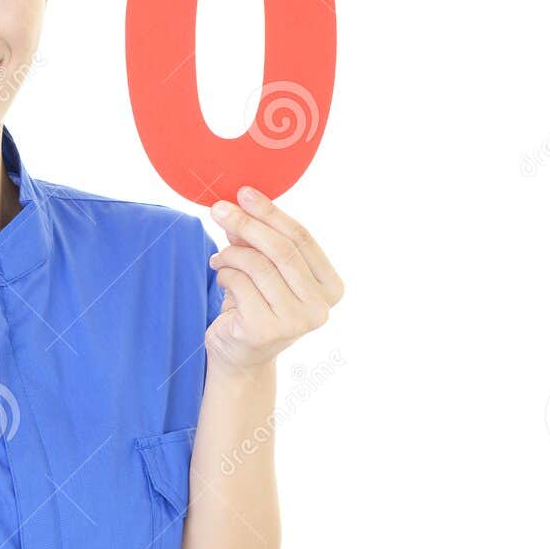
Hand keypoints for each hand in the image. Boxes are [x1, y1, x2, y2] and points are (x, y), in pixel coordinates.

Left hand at [204, 186, 343, 372]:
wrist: (240, 356)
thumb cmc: (256, 305)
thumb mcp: (263, 268)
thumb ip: (258, 240)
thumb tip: (240, 204)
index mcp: (331, 287)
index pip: (302, 239)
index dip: (271, 212)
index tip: (245, 192)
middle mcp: (320, 308)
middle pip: (281, 250)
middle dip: (246, 224)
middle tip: (218, 209)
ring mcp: (295, 322)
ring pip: (257, 265)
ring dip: (230, 254)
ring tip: (219, 259)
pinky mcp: (265, 331)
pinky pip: (239, 283)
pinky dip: (224, 275)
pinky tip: (222, 281)